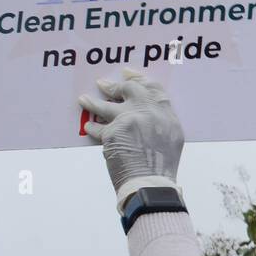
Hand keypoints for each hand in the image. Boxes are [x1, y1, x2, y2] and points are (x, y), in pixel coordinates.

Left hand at [79, 68, 183, 209]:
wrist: (151, 182)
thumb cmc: (162, 165)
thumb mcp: (172, 137)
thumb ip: (161, 120)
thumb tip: (147, 112)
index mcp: (165, 112)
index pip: (152, 87)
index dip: (138, 78)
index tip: (127, 73)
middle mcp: (148, 111)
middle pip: (129, 89)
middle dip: (114, 85)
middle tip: (103, 83)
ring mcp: (130, 119)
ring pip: (105, 106)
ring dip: (92, 102)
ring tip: (83, 99)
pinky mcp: (113, 131)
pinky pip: (98, 127)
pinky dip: (92, 127)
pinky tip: (87, 127)